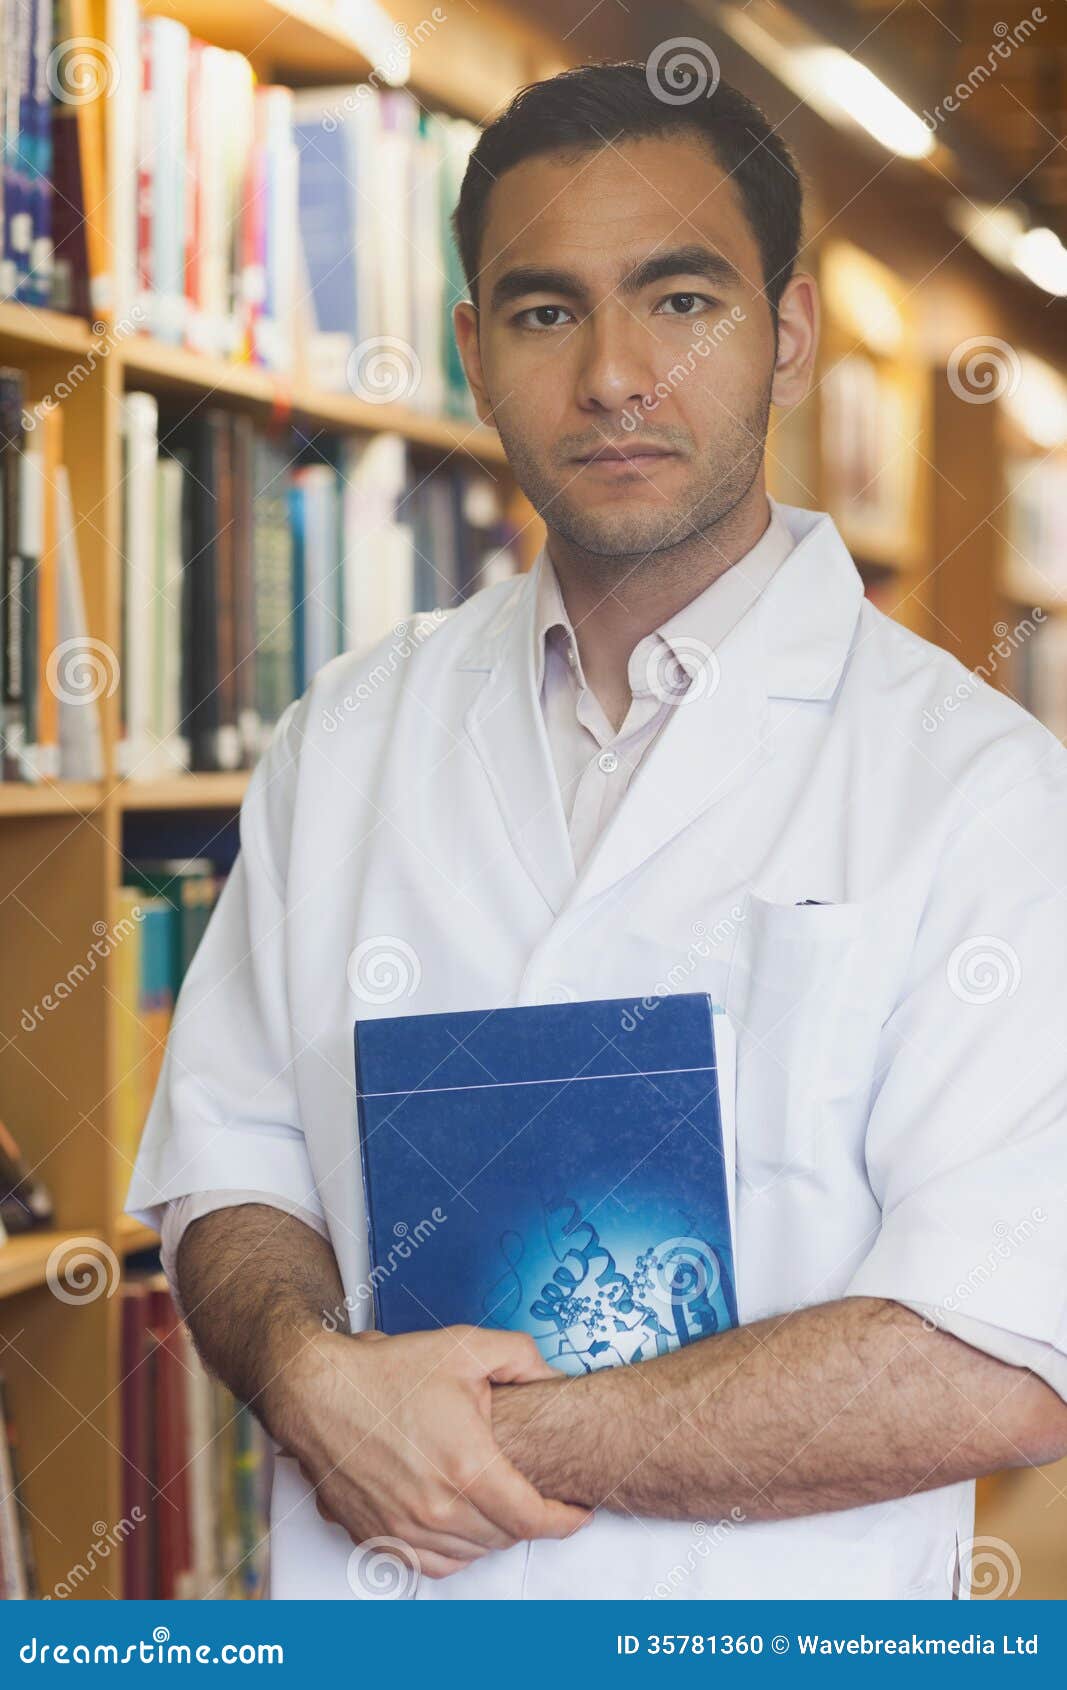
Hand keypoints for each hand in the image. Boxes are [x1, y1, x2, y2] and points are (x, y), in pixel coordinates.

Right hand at [264, 1324, 591, 1579]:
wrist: (317, 1391)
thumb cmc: (386, 1372)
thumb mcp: (465, 1347)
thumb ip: (521, 1357)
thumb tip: (553, 1377)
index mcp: (467, 1468)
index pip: (533, 1518)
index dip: (564, 1519)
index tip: (577, 1510)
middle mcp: (436, 1509)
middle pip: (504, 1537)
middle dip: (529, 1519)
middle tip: (537, 1495)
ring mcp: (404, 1528)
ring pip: (470, 1554)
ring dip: (492, 1536)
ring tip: (499, 1505)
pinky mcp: (377, 1536)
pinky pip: (430, 1564)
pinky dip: (454, 1552)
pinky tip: (459, 1525)